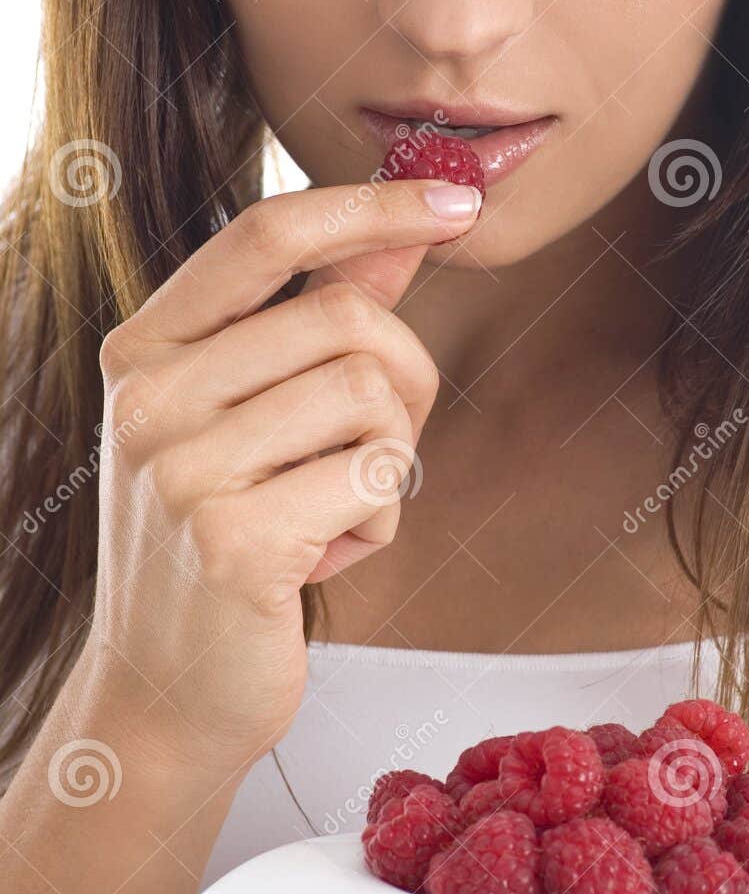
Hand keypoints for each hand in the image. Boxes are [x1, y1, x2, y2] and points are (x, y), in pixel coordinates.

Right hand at [86, 177, 479, 774]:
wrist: (165, 694)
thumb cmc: (221, 541)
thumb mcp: (249, 417)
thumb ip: (320, 314)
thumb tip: (404, 227)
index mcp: (143, 350)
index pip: (266, 232)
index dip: (373, 203)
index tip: (459, 200)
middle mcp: (148, 399)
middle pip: (345, 317)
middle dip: (404, 378)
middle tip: (380, 444)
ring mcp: (182, 470)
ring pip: (372, 395)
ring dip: (388, 459)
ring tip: (328, 509)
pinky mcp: (234, 541)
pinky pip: (376, 477)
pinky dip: (379, 519)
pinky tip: (322, 556)